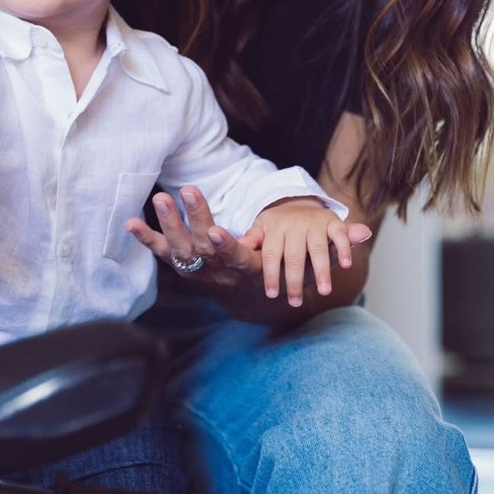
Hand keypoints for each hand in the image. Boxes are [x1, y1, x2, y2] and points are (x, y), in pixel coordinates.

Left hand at [126, 186, 370, 324]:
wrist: (249, 299)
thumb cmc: (279, 275)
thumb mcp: (303, 263)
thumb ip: (333, 245)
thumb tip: (366, 232)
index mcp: (245, 269)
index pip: (234, 257)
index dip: (224, 244)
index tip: (215, 230)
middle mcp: (219, 271)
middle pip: (200, 248)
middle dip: (188, 221)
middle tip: (177, 194)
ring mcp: (198, 270)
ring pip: (178, 248)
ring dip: (163, 225)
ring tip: (154, 198)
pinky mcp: (182, 264)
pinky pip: (160, 252)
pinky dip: (145, 238)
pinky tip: (127, 221)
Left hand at [246, 199, 371, 307]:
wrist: (298, 203)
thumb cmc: (277, 226)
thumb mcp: (261, 230)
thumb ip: (252, 240)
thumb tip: (240, 245)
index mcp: (275, 228)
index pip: (271, 254)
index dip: (271, 274)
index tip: (272, 295)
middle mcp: (295, 224)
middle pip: (294, 255)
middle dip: (295, 280)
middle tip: (295, 303)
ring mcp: (315, 222)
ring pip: (318, 248)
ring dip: (322, 270)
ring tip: (324, 292)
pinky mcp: (333, 221)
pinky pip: (339, 234)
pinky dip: (344, 248)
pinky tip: (347, 265)